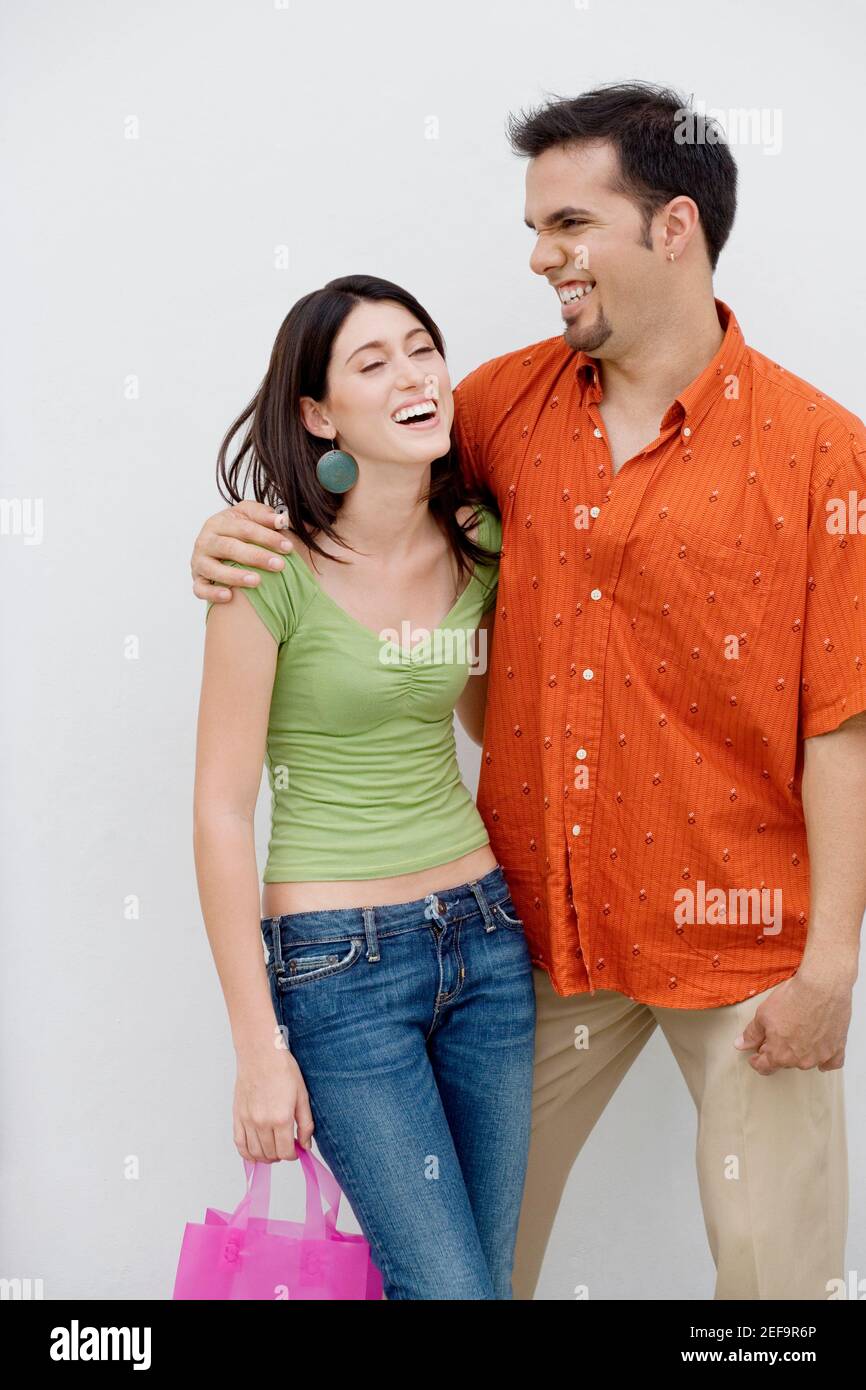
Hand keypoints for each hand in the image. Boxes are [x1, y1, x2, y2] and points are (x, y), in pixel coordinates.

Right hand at [191, 500, 293, 600]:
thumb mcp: (249, 516)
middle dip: (256, 556)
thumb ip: (265, 516)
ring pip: (213, 568)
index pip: (244, 528)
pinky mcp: (197, 580)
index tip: (288, 547)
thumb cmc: (238, 531)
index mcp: (219, 522)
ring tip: (257, 581)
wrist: (216, 545)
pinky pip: (200, 588)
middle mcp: (205, 541)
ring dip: (235, 576)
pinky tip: (228, 596)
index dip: (267, 537)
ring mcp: (199, 561)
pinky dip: (212, 593)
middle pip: (229, 547)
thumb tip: (283, 519)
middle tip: (279, 565)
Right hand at [233, 1037, 313, 1161]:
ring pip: (255, 1153)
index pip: (286, 1152)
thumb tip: (306, 1145)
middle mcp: (262, 1122)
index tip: (296, 1150)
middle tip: (286, 1148)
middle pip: (271, 1154)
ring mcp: (247, 1120)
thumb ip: (306, 1124)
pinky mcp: (237, 1116)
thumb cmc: (282, 1070)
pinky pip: (239, 1143)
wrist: (260, 1054)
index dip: (293, 1155)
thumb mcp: (302, 1096)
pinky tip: (255, 1152)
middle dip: (281, 1156)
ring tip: (273, 1151)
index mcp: (281, 1118)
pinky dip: (247, 1153)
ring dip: (265, 1157)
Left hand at [733, 969, 852, 1075]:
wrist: (821, 987)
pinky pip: (831, 1062)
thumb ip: (752, 1034)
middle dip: (778, 1052)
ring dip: (800, 1052)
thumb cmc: (793, 999)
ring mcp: (820, 1056)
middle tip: (776, 1036)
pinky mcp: (837, 1048)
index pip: (765, 1066)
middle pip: (785, 1062)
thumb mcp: (763, 1015)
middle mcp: (800, 1060)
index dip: (757, 1061)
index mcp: (779, 1054)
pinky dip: (825, 1058)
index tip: (755, 1057)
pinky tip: (819, 1051)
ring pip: (806, 1061)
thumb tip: (740, 1044)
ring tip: (797, 1033)